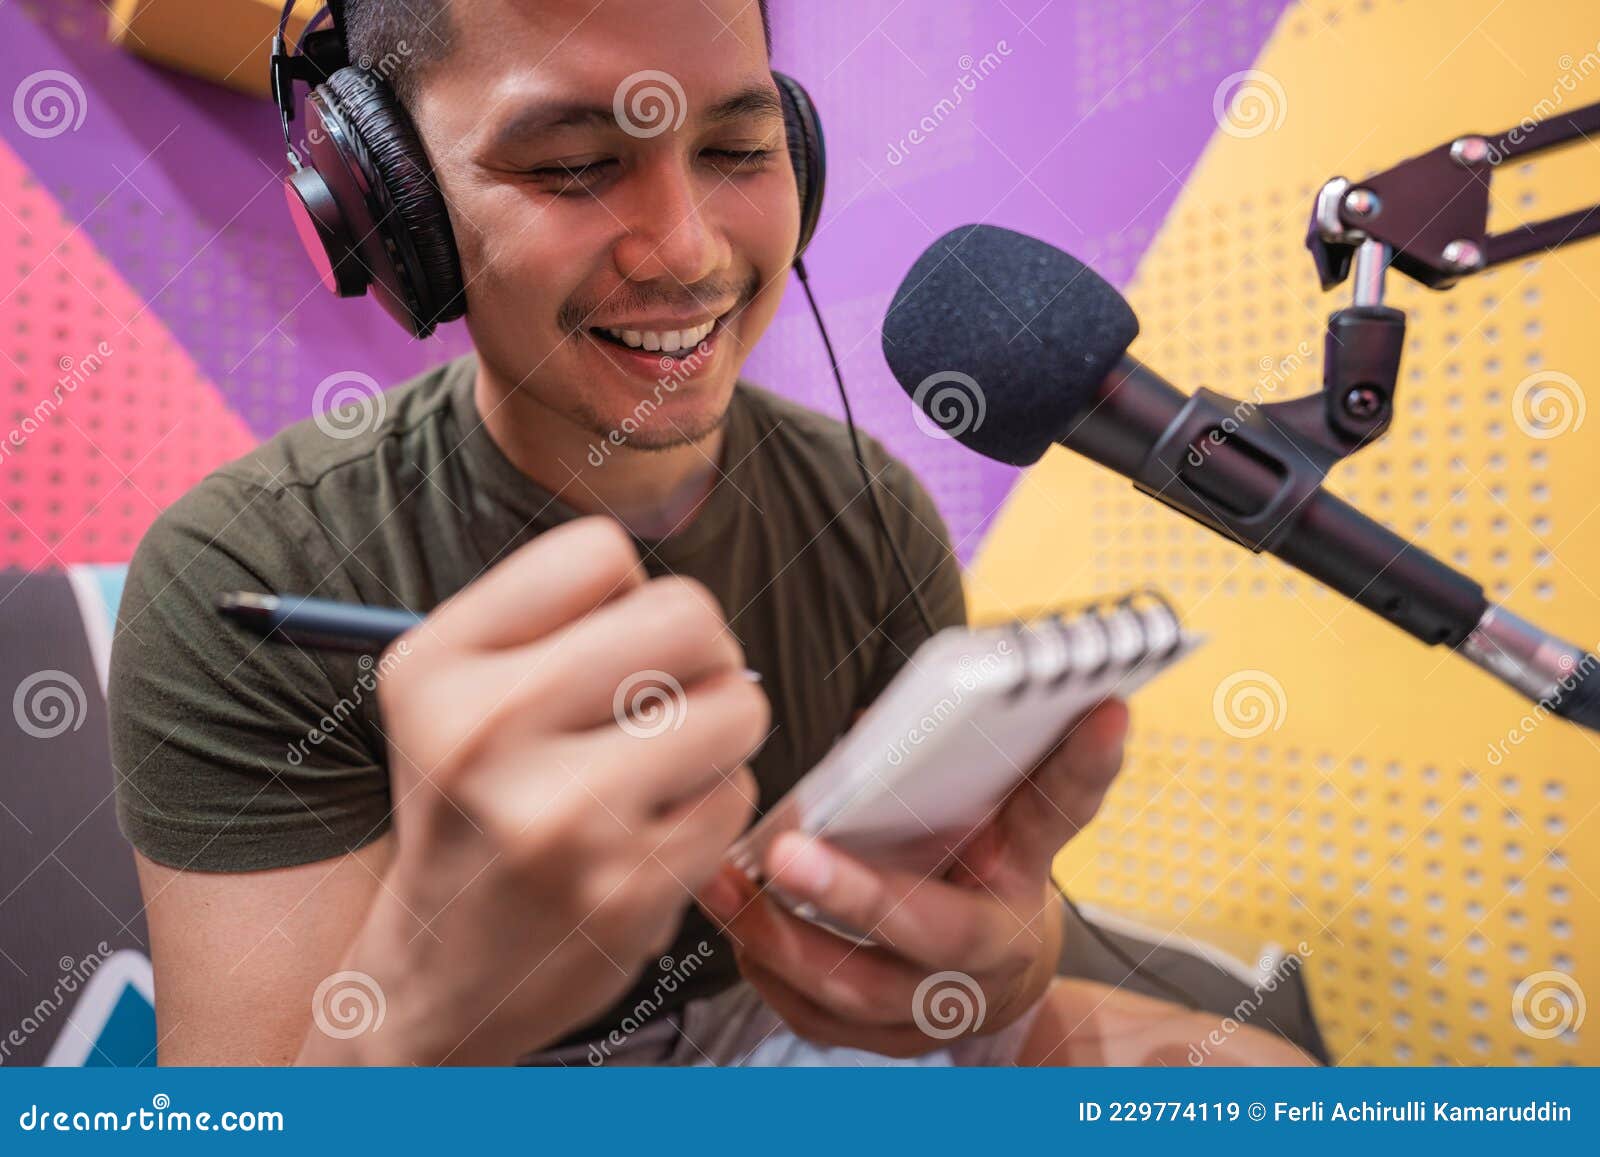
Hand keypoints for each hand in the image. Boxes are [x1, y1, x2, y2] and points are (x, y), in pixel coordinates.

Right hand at [305, 517, 767, 1064]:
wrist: (444, 973)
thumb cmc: (473, 810)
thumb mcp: (453, 694)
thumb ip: (552, 619)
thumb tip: (689, 597)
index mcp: (438, 666)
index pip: (600, 554)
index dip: (626, 595)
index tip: (605, 646)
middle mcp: (488, 731)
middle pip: (690, 615)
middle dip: (701, 651)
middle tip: (668, 698)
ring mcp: (564, 814)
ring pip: (738, 704)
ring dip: (719, 732)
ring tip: (662, 767)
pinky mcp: (630, 885)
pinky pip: (739, 794)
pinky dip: (714, 807)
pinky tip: (654, 832)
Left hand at [696, 699, 1127, 1057]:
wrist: (998, 976)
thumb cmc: (982, 871)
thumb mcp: (990, 811)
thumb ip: (956, 760)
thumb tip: (882, 720)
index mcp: (1027, 870)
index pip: (1058, 809)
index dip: (1084, 761)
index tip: (1102, 710)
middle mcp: (994, 947)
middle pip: (938, 932)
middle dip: (857, 895)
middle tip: (789, 851)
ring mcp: (943, 1005)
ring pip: (860, 988)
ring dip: (781, 936)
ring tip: (725, 884)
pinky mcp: (893, 1039)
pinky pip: (820, 1019)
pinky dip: (769, 975)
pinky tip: (734, 926)